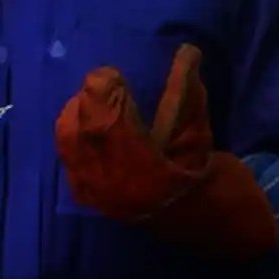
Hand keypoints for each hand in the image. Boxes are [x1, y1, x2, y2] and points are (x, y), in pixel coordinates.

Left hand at [54, 44, 278, 260]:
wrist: (212, 228)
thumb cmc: (210, 180)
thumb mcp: (198, 133)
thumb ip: (185, 93)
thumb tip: (187, 51)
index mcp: (134, 164)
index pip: (100, 111)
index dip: (103, 85)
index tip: (117, 76)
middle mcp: (105, 180)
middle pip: (76, 121)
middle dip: (91, 97)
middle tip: (111, 88)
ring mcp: (92, 191)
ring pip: (65, 135)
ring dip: (80, 112)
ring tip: (103, 106)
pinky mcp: (87, 196)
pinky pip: (67, 154)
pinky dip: (76, 133)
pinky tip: (95, 128)